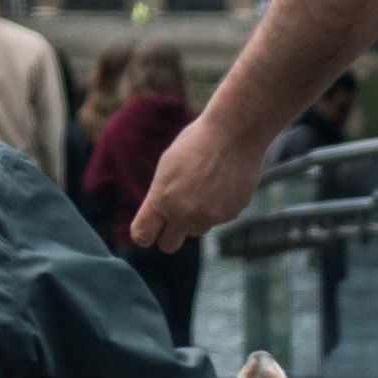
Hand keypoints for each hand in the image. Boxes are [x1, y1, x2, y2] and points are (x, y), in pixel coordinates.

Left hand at [130, 117, 267, 252]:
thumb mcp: (167, 167)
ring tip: (204, 189)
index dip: (145, 234)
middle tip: (174, 220)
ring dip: (196, 218)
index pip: (142, 236)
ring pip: (195, 231)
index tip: (150, 228)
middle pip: (168, 245)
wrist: (235, 133)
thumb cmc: (196, 143)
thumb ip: (160, 196)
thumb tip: (158, 218)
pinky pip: (217, 220)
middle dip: (169, 235)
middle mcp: (183, 214)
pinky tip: (222, 185)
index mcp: (161, 200)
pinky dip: (217, 208)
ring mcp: (209, 217)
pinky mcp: (230, 215)